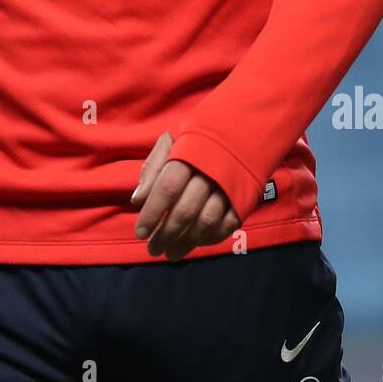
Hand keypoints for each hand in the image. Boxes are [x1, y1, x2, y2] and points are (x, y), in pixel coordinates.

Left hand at [131, 131, 239, 260]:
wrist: (244, 128)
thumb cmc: (199, 139)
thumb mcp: (172, 142)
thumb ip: (153, 168)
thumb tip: (137, 200)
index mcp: (189, 155)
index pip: (166, 189)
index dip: (151, 213)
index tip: (140, 233)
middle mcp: (211, 173)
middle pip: (185, 211)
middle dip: (166, 235)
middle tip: (153, 249)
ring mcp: (230, 187)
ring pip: (206, 223)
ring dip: (186, 242)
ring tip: (171, 254)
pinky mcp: (245, 198)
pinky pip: (227, 226)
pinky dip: (210, 238)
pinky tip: (196, 242)